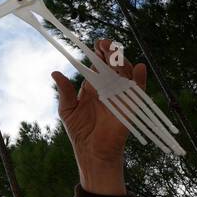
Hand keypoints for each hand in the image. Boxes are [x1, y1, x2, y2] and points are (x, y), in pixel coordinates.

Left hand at [51, 38, 143, 195]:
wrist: (91, 151)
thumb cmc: (79, 131)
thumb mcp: (67, 110)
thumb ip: (64, 91)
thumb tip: (55, 73)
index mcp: (93, 84)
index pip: (98, 62)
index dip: (98, 51)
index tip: (95, 44)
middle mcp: (108, 85)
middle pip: (113, 62)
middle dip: (110, 51)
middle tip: (104, 46)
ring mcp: (121, 94)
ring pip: (126, 71)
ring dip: (122, 60)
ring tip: (115, 54)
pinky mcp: (131, 105)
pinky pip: (139, 89)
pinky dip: (141, 78)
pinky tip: (139, 69)